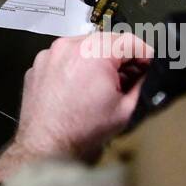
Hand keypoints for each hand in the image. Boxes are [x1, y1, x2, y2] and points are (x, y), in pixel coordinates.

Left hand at [0, 33, 152, 179]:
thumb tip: (144, 72)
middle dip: (119, 57)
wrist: (45, 144)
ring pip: (83, 47)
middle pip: (104, 41)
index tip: (147, 64)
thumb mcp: (125, 109)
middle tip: (127, 77)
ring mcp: (50, 53)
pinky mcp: (38, 64)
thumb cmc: (81, 130)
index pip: (128, 40)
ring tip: (100, 86)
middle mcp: (68, 46)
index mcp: (93, 53)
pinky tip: (78, 88)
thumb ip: (140, 84)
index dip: (143, 53)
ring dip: (96, 60)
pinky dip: (74, 67)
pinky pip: (63, 58)